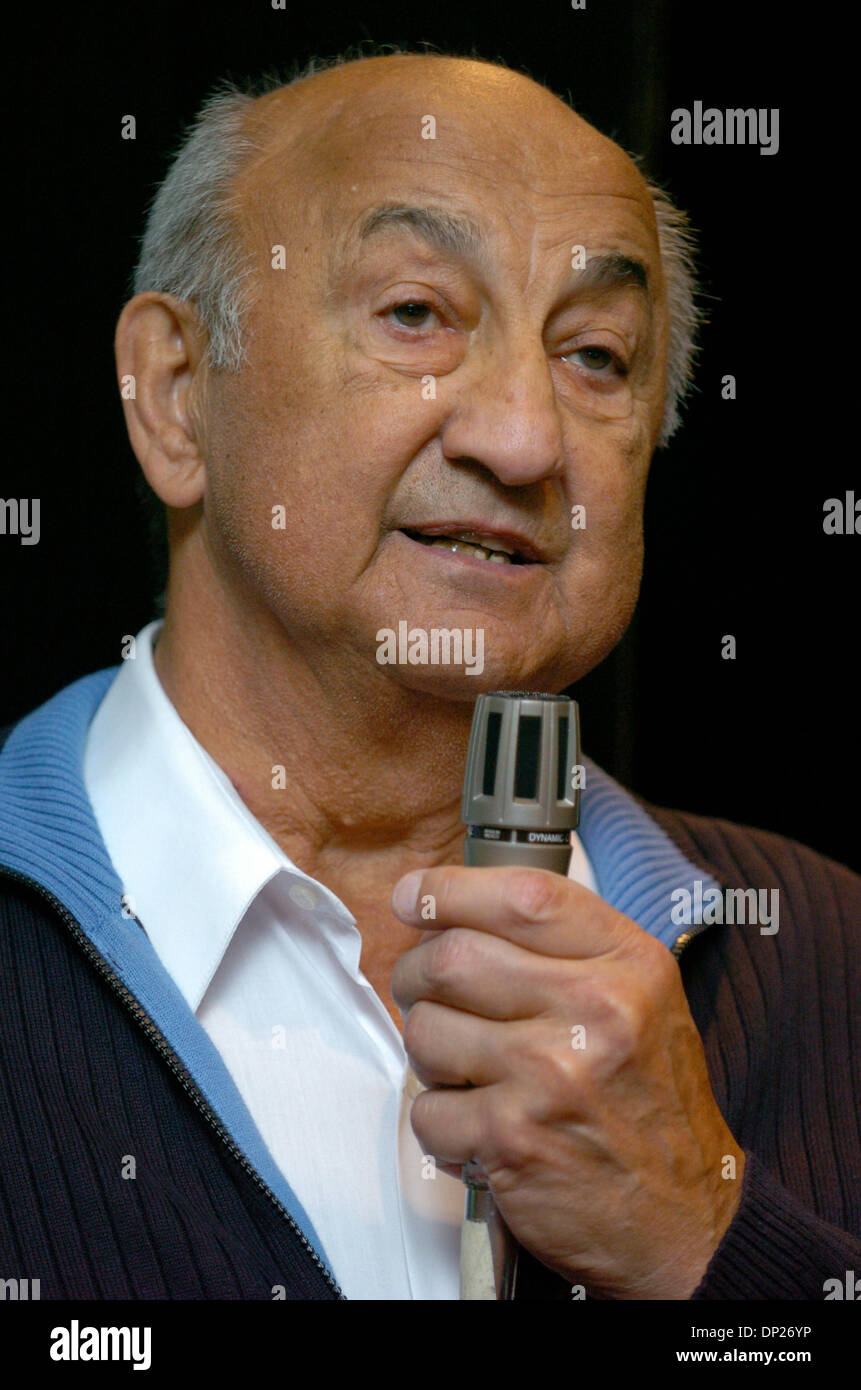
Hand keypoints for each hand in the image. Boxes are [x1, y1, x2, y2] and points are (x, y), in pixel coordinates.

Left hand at [390, 865, 744, 1298]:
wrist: (684, 1218)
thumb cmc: (649, 1102)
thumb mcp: (640, 998)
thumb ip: (564, 947)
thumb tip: (453, 912)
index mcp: (628, 963)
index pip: (522, 896)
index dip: (449, 890)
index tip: (413, 897)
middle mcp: (595, 1009)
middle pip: (452, 956)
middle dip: (417, 973)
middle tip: (424, 990)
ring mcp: (551, 1074)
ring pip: (425, 1029)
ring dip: (427, 1050)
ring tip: (462, 1066)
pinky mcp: (513, 1137)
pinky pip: (426, 1109)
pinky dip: (438, 1121)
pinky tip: (477, 1125)